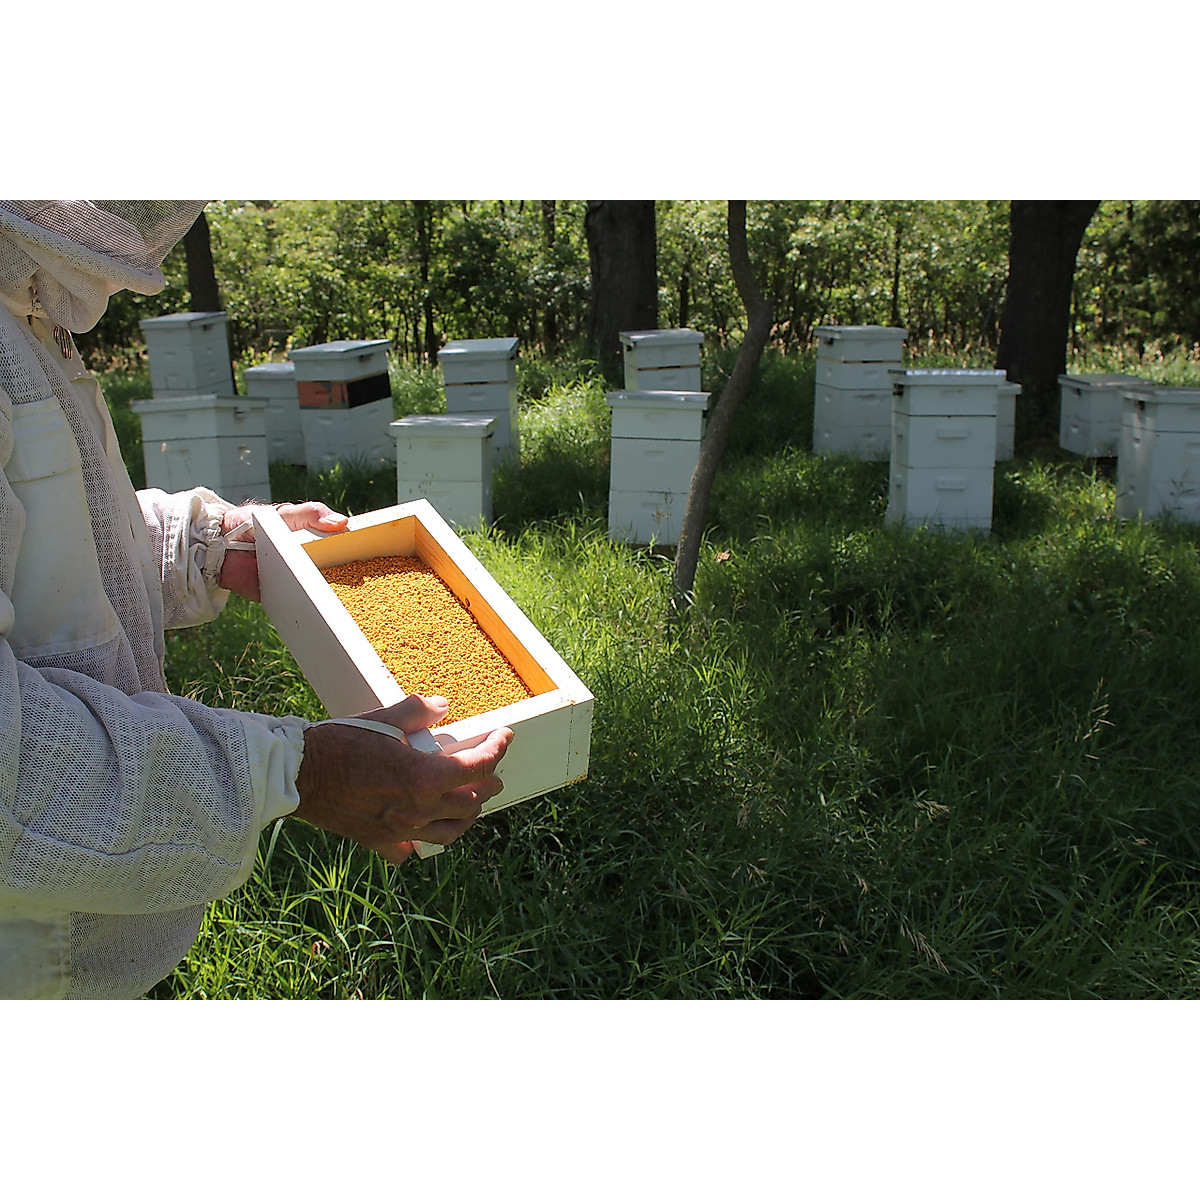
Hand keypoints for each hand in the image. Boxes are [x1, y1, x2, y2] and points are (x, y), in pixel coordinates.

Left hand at [218, 501, 348, 600]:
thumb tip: (343, 523)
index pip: (337, 550)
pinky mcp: (278, 597)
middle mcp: (305, 563)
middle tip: (360, 585)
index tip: (368, 561)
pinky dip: (305, 608)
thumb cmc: (251, 523)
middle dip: (346, 581)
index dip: (352, 556)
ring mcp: (292, 581)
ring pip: (316, 591)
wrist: (216, 543)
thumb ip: (312, 513)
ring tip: (343, 601)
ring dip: (327, 596)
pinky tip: (318, 610)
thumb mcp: (285, 513)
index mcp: (311, 543)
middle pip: (331, 574)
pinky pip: (295, 604)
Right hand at [294, 694, 514, 862]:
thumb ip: (419, 711)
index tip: (504, 738)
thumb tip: (443, 706)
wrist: (299, 774)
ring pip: (450, 832)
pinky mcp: (380, 842)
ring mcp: (402, 831)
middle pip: (471, 803)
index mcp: (426, 777)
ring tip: (468, 802)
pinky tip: (424, 830)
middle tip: (491, 773)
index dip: (498, 749)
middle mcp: (420, 809)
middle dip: (487, 785)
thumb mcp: (385, 718)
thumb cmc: (341, 743)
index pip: (479, 767)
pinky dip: (423, 841)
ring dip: (466, 816)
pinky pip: (411, 850)